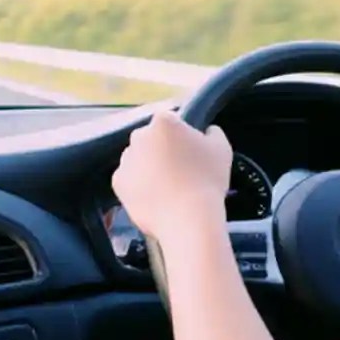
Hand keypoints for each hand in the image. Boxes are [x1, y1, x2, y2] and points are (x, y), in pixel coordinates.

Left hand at [112, 110, 232, 240]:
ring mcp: (126, 160)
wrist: (188, 220)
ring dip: (149, 166)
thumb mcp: (222, 148)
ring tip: (168, 186)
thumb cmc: (208, 180)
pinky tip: (157, 196)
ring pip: (138, 158)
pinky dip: (139, 185)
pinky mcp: (117, 183)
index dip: (181, 134)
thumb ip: (212, 132)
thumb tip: (207, 131)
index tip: (190, 150)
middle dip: (161, 148)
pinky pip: (130, 179)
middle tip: (180, 168)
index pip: (170, 119)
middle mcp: (139, 136)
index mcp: (163, 122)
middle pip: (151, 138)